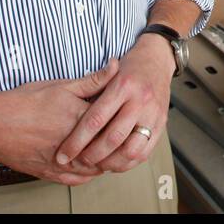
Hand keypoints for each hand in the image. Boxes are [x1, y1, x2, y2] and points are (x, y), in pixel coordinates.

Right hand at [0, 61, 120, 185]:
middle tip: (126, 137)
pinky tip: (91, 165)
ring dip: (105, 161)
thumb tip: (115, 66)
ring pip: (95, 168)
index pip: (115, 124)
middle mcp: (74, 143)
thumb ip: (93, 80)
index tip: (130, 118)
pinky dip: (88, 173)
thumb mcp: (62, 86)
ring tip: (110, 151)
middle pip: (108, 149)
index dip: (124, 122)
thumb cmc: (24, 103)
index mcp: (81, 119)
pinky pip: (78, 179)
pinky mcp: (50, 173)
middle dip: (118, 144)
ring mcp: (62, 162)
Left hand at [53, 34, 175, 173]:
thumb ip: (90, 92)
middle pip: (113, 138)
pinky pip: (144, 152)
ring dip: (110, 162)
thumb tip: (68, 116)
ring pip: (131, 149)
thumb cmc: (129, 67)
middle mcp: (140, 101)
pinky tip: (114, 162)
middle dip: (91, 156)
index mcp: (123, 85)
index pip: (95, 119)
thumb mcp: (108, 73)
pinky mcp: (161, 124)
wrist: (157, 59)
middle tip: (77, 162)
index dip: (77, 141)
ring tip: (96, 164)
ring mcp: (153, 114)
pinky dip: (127, 162)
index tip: (63, 154)